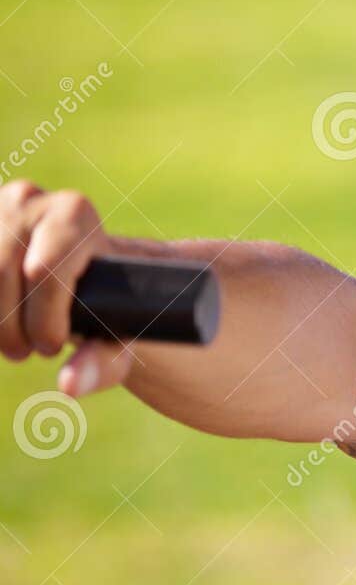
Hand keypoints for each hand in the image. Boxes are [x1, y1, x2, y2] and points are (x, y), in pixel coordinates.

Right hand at [0, 180, 129, 395]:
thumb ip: (102, 361)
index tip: (53, 346)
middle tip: (27, 350)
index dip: (42, 320)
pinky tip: (0, 320)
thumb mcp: (115, 332)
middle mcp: (29, 199)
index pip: (42, 273)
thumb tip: (69, 385)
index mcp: (73, 213)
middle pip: (0, 275)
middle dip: (11, 325)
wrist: (85, 272)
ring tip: (12, 340)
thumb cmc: (107, 304)